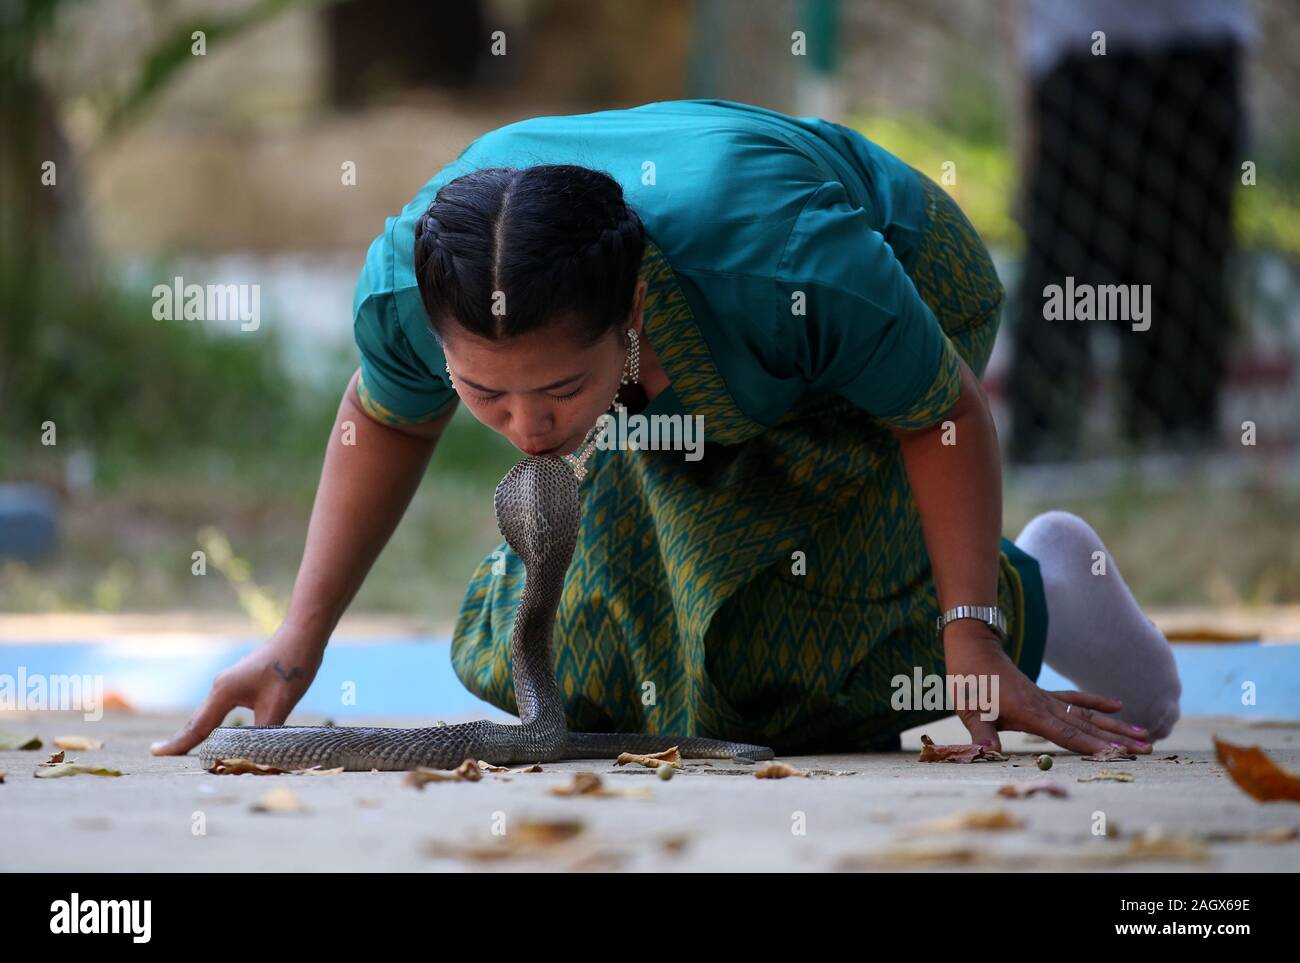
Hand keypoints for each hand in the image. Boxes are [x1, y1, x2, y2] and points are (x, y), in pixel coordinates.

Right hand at [149, 625, 324, 755]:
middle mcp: (221, 687)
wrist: (302, 635)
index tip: (155, 754)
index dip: (179, 744)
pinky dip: (213, 723)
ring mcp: (230, 684)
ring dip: (198, 732)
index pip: (198, 726)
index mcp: (224, 692)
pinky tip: (215, 732)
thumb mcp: (279, 704)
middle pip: (198, 720)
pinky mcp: (241, 683)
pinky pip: (220, 709)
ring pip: (209, 714)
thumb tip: (258, 759)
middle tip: (160, 755)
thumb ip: (264, 733)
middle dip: (183, 740)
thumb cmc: (291, 667)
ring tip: (183, 750)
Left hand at [942, 622, 1151, 754]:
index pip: (1067, 734)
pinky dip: (1096, 701)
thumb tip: (988, 754)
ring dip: (1115, 725)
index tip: (1118, 754)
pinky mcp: (1044, 694)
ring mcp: (1047, 699)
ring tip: (1143, 734)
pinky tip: (1118, 705)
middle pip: (1087, 726)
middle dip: (1117, 739)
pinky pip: (1076, 700)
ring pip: (1088, 714)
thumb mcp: (969, 710)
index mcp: (1030, 713)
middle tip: (1147, 749)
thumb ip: (981, 733)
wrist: (972, 649)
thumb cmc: (968, 683)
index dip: (1092, 746)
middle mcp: (1045, 706)